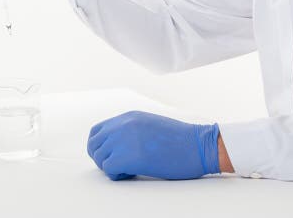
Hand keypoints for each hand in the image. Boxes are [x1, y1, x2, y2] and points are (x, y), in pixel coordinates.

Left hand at [86, 111, 219, 180]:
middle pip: (94, 145)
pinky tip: (132, 173)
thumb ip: (131, 130)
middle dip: (102, 158)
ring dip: (111, 166)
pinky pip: (109, 169)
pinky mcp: (129, 157)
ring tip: (129, 169)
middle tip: (117, 166)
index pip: (97, 131)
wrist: (198, 145)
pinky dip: (116, 175)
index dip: (99, 146)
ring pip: (100, 158)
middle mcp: (123, 125)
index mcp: (129, 117)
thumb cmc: (181, 140)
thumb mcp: (151, 125)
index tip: (108, 155)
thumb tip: (116, 145)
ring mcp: (125, 140)